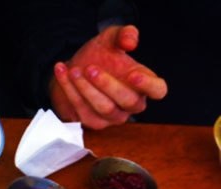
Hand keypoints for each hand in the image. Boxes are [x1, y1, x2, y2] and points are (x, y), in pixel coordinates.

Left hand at [49, 25, 167, 129]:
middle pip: (128, 101)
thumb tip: (131, 41)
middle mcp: (131, 103)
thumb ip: (124, 34)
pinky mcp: (91, 122)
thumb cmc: (99, 56)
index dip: (148, 85)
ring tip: (73, 70)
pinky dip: (70, 90)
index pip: (158, 90)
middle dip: (108, 84)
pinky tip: (62, 73)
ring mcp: (112, 116)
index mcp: (144, 83)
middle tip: (91, 69)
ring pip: (104, 107)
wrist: (73, 69)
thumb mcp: (111, 38)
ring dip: (86, 88)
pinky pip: (81, 109)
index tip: (134, 75)